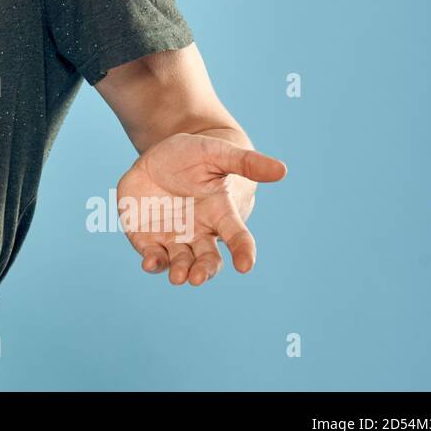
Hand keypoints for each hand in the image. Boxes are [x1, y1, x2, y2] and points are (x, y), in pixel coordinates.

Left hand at [115, 132, 286, 285]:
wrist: (160, 159)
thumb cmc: (196, 156)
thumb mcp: (217, 153)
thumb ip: (245, 162)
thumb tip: (282, 169)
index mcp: (220, 214)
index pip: (237, 236)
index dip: (243, 251)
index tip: (246, 265)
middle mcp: (198, 232)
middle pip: (207, 259)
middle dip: (204, 270)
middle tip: (198, 277)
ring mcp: (173, 237)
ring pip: (180, 262)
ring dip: (179, 271)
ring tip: (178, 277)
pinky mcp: (148, 236)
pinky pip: (152, 254)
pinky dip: (152, 261)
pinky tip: (149, 263)